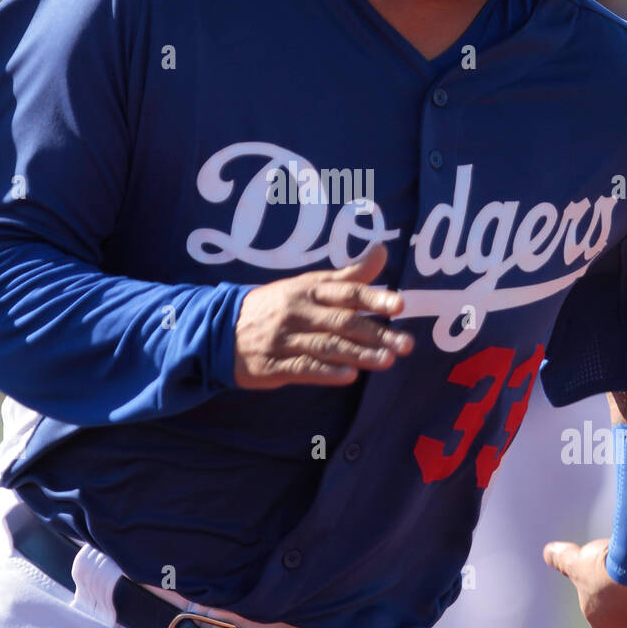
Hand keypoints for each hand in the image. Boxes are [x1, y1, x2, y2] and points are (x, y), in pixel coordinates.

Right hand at [233, 243, 413, 389]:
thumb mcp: (308, 285)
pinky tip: (349, 376)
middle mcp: (297, 311)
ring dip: (359, 354)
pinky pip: (302, 369)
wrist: (220, 329)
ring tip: (387, 361)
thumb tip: (383, 250)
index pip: (346, 292)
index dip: (373, 298)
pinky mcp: (272, 366)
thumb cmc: (277, 306)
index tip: (399, 305)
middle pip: (342, 321)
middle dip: (376, 333)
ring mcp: (284, 339)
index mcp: (308, 289)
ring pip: (326, 346)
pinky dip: (326, 372)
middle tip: (406, 345)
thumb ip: (349, 275)